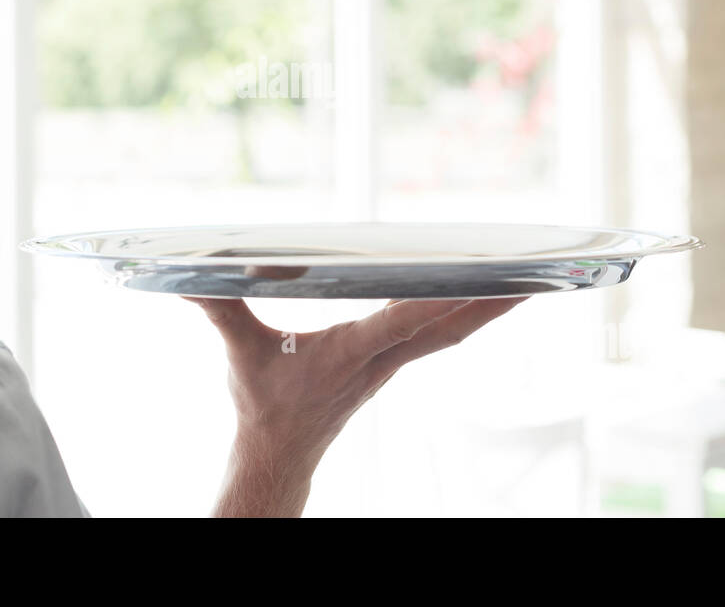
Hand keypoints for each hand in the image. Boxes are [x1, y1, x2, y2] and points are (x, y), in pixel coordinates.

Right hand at [185, 290, 528, 515]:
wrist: (279, 451)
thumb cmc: (263, 401)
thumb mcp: (240, 353)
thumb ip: (219, 312)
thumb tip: (191, 282)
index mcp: (349, 353)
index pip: (398, 320)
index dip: (432, 300)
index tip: (469, 279)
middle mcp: (379, 357)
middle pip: (446, 326)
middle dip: (489, 302)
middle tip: (533, 273)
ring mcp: (390, 362)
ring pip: (450, 331)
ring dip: (488, 307)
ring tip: (526, 281)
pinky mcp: (389, 363)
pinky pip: (438, 335)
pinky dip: (464, 314)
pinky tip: (481, 300)